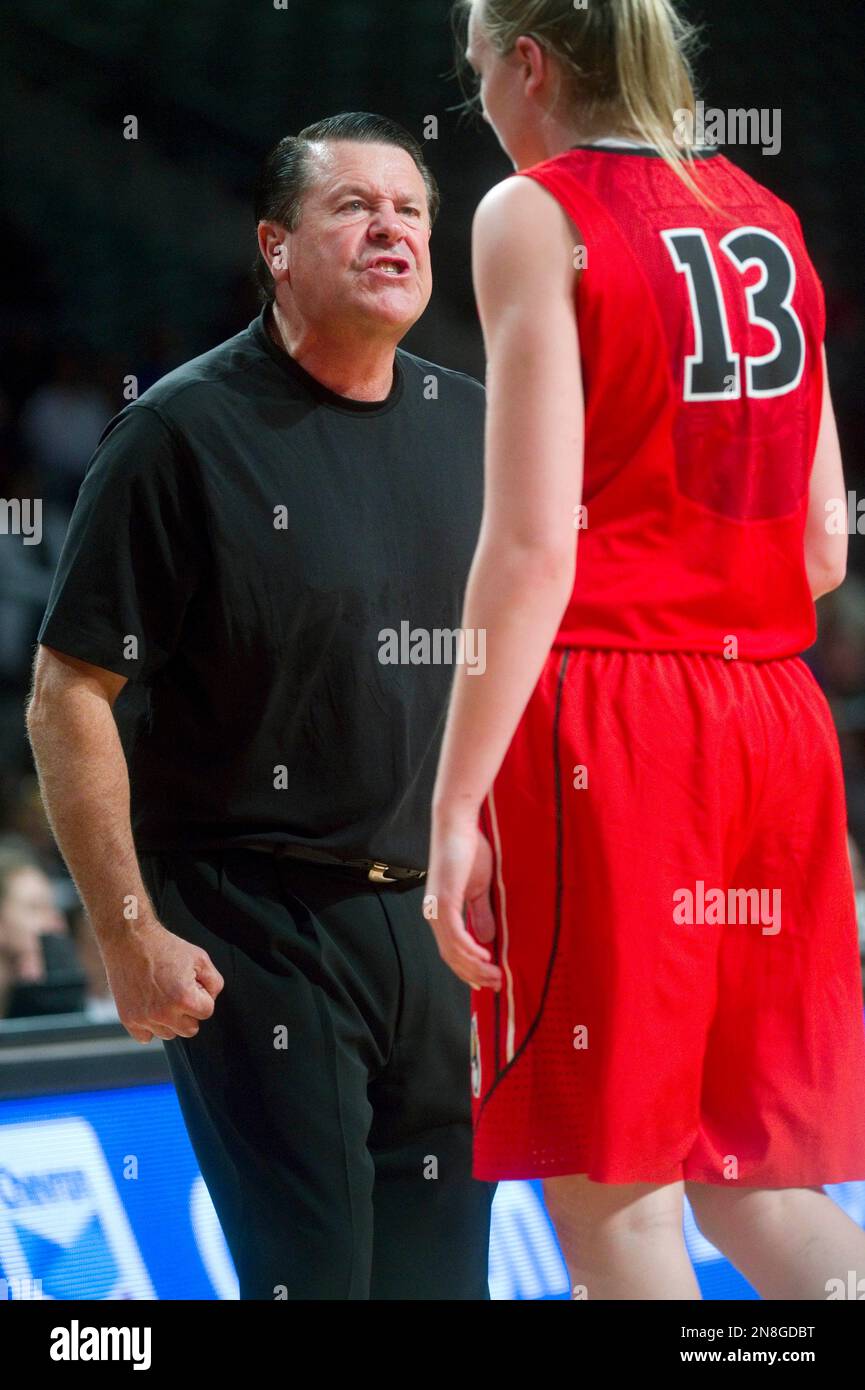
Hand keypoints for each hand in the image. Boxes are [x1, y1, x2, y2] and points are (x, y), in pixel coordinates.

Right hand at [102, 921, 224, 1042]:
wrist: (129, 940)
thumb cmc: (164, 947)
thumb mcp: (200, 958)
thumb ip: (215, 983)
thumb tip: (210, 999)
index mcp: (184, 999)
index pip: (206, 1012)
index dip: (202, 995)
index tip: (190, 982)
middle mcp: (163, 1013)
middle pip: (189, 1029)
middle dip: (188, 1011)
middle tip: (177, 990)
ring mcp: (144, 1018)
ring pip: (168, 1034)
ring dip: (170, 1020)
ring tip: (162, 995)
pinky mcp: (128, 1019)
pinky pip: (146, 1037)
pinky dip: (149, 1026)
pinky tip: (150, 1006)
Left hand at [423, 817, 501, 990]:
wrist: (458, 825)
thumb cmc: (469, 851)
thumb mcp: (479, 888)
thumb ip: (481, 912)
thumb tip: (488, 939)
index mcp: (440, 912)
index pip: (452, 951)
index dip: (469, 969)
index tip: (488, 981)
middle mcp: (434, 914)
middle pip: (451, 957)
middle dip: (474, 975)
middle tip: (496, 986)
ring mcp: (437, 908)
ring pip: (453, 950)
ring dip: (474, 967)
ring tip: (495, 976)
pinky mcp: (444, 900)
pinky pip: (456, 935)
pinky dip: (470, 950)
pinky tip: (485, 956)